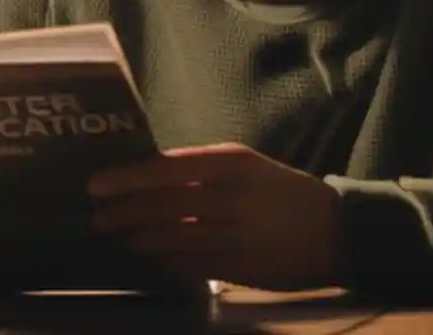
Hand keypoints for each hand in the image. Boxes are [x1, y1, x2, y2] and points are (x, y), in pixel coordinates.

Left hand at [88, 143, 345, 290]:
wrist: (336, 230)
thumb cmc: (280, 191)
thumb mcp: (245, 166)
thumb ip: (199, 170)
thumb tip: (145, 176)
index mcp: (230, 163)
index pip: (165, 169)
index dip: (126, 179)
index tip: (97, 185)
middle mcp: (230, 197)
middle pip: (162, 205)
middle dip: (123, 212)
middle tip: (97, 217)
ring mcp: (234, 235)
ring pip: (170, 237)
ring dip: (138, 238)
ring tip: (120, 236)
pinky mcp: (238, 268)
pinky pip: (188, 265)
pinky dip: (164, 260)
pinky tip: (150, 256)